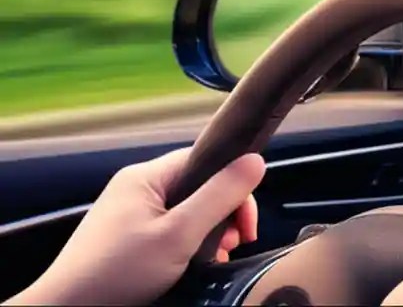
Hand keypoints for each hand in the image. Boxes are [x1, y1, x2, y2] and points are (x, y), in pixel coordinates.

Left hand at [7, 148, 265, 305]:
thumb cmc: (115, 274)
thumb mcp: (178, 234)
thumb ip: (219, 196)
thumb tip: (255, 161)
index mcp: (145, 177)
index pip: (206, 160)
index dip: (234, 187)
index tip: (245, 223)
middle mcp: (136, 190)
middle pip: (199, 187)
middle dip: (223, 216)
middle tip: (229, 246)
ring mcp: (129, 215)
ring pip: (187, 212)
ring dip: (207, 235)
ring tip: (210, 260)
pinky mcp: (127, 239)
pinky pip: (169, 231)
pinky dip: (187, 246)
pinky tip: (191, 266)